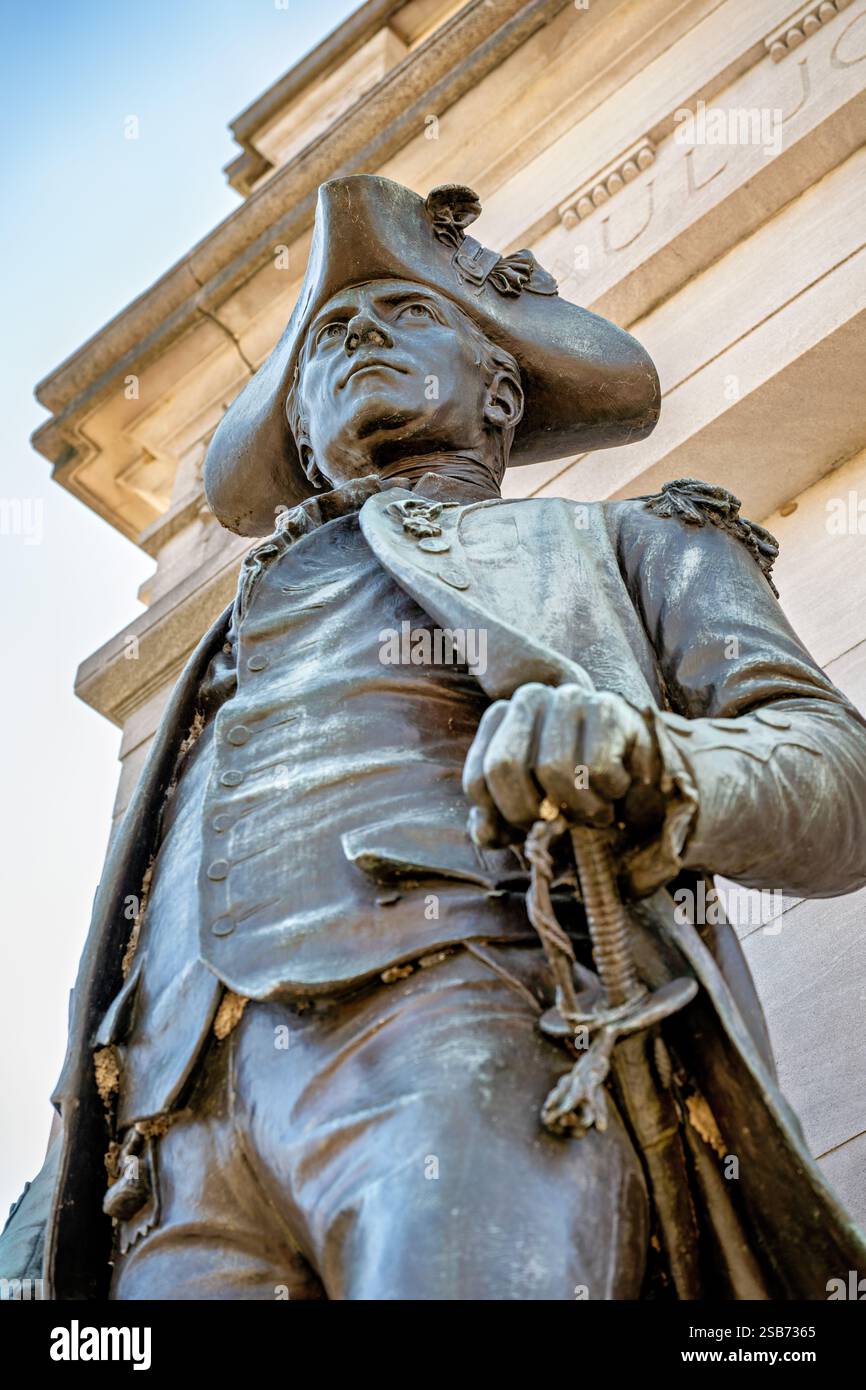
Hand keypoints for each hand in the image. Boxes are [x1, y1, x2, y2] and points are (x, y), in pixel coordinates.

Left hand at [463, 682, 661, 846]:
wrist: (646, 774)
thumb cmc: (580, 794)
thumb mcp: (533, 811)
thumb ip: (498, 824)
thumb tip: (484, 830)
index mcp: (500, 719)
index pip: (478, 780)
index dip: (501, 818)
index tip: (529, 829)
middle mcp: (529, 698)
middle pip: (504, 767)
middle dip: (532, 812)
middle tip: (562, 824)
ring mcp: (569, 698)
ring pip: (554, 768)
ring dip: (581, 808)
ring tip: (598, 811)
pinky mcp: (608, 708)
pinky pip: (598, 768)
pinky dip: (611, 794)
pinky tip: (620, 789)